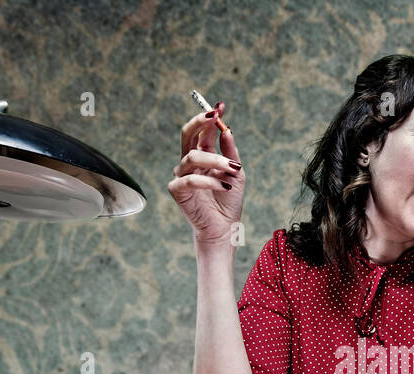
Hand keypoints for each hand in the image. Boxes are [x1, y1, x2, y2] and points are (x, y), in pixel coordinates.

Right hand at [167, 102, 244, 245]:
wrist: (224, 228)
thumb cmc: (228, 201)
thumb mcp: (236, 173)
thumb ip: (231, 152)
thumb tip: (226, 129)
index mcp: (203, 156)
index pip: (202, 131)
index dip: (209, 117)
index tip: (221, 106)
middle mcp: (190, 163)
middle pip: (187, 135)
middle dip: (199, 123)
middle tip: (214, 117)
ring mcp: (181, 176)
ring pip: (193, 157)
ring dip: (217, 161)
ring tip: (235, 170)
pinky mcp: (177, 191)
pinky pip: (190, 180)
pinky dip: (210, 181)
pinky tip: (226, 186)